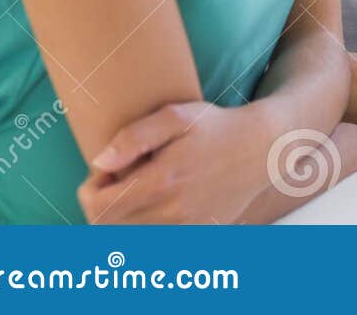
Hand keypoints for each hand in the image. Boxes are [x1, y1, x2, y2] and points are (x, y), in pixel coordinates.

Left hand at [78, 101, 282, 223]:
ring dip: (124, 216)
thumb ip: (133, 137)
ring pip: (130, 237)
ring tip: (141, 188)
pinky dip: (148, 225)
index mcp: (161, 183)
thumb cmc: (219, 126)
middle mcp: (171, 212)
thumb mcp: (177, 116)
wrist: (266, 147)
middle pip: (108, 228)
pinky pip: (157, 240)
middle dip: (103, 203)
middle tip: (120, 178)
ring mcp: (186, 227)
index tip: (106, 170)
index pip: (97, 208)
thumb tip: (99, 162)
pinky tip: (162, 200)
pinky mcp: (198, 233)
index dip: (90, 190)